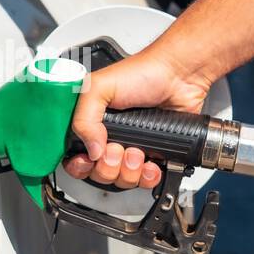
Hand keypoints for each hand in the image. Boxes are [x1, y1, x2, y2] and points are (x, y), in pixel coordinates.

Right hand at [65, 47, 210, 188]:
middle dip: (108, 166)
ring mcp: (131, 148)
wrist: (179, 77)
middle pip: (97, 173)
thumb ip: (83, 118)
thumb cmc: (142, 73)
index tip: (88, 160)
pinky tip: (151, 163)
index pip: (74, 156)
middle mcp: (108, 138)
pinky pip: (145, 180)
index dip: (80, 164)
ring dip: (129, 170)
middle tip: (118, 149)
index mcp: (90, 123)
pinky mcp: (153, 155)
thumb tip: (92, 151)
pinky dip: (148, 176)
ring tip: (138, 152)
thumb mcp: (99, 87)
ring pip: (121, 179)